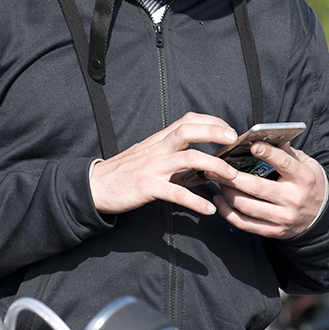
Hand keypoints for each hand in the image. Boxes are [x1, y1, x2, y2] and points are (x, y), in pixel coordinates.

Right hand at [89, 112, 240, 216]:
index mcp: (158, 140)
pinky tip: (208, 209)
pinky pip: (176, 192)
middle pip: (188, 130)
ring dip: (214, 166)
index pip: (187, 120)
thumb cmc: (124, 174)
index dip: (211, 122)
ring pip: (188, 158)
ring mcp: (152, 167)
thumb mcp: (150, 161)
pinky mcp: (147, 187)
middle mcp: (157, 149)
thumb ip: (177, 165)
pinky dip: (195, 201)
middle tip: (234, 141)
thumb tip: (204, 173)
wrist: (94, 187)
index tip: (229, 130)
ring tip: (231, 177)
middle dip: (214, 132)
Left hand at [214, 141, 327, 238]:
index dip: (268, 154)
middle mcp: (293, 199)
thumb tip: (267, 137)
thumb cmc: (309, 184)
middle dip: (231, 177)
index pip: (284, 163)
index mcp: (303, 178)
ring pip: (246, 206)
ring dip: (227, 193)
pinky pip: (245, 224)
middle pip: (256, 187)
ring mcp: (283, 218)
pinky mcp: (275, 232)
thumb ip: (288, 152)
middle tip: (215, 167)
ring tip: (217, 181)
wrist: (323, 216)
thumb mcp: (307, 164)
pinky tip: (221, 201)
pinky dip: (228, 213)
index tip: (253, 145)